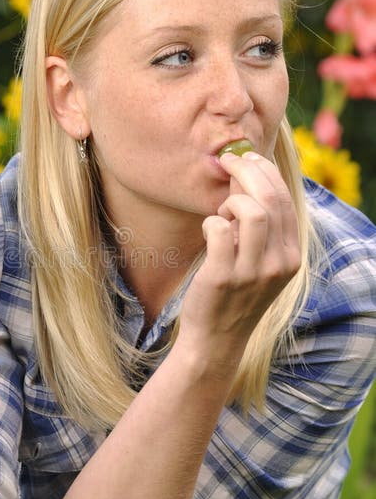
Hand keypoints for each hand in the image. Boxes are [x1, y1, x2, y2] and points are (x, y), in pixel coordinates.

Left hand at [179, 150, 300, 359]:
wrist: (216, 340)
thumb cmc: (233, 294)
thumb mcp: (256, 260)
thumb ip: (256, 224)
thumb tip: (244, 177)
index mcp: (291, 256)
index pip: (285, 201)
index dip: (265, 172)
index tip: (246, 158)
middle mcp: (279, 264)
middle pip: (271, 199)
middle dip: (247, 172)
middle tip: (227, 162)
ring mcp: (253, 272)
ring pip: (252, 212)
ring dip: (230, 202)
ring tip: (221, 214)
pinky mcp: (224, 278)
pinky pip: (219, 230)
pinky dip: (210, 221)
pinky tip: (208, 231)